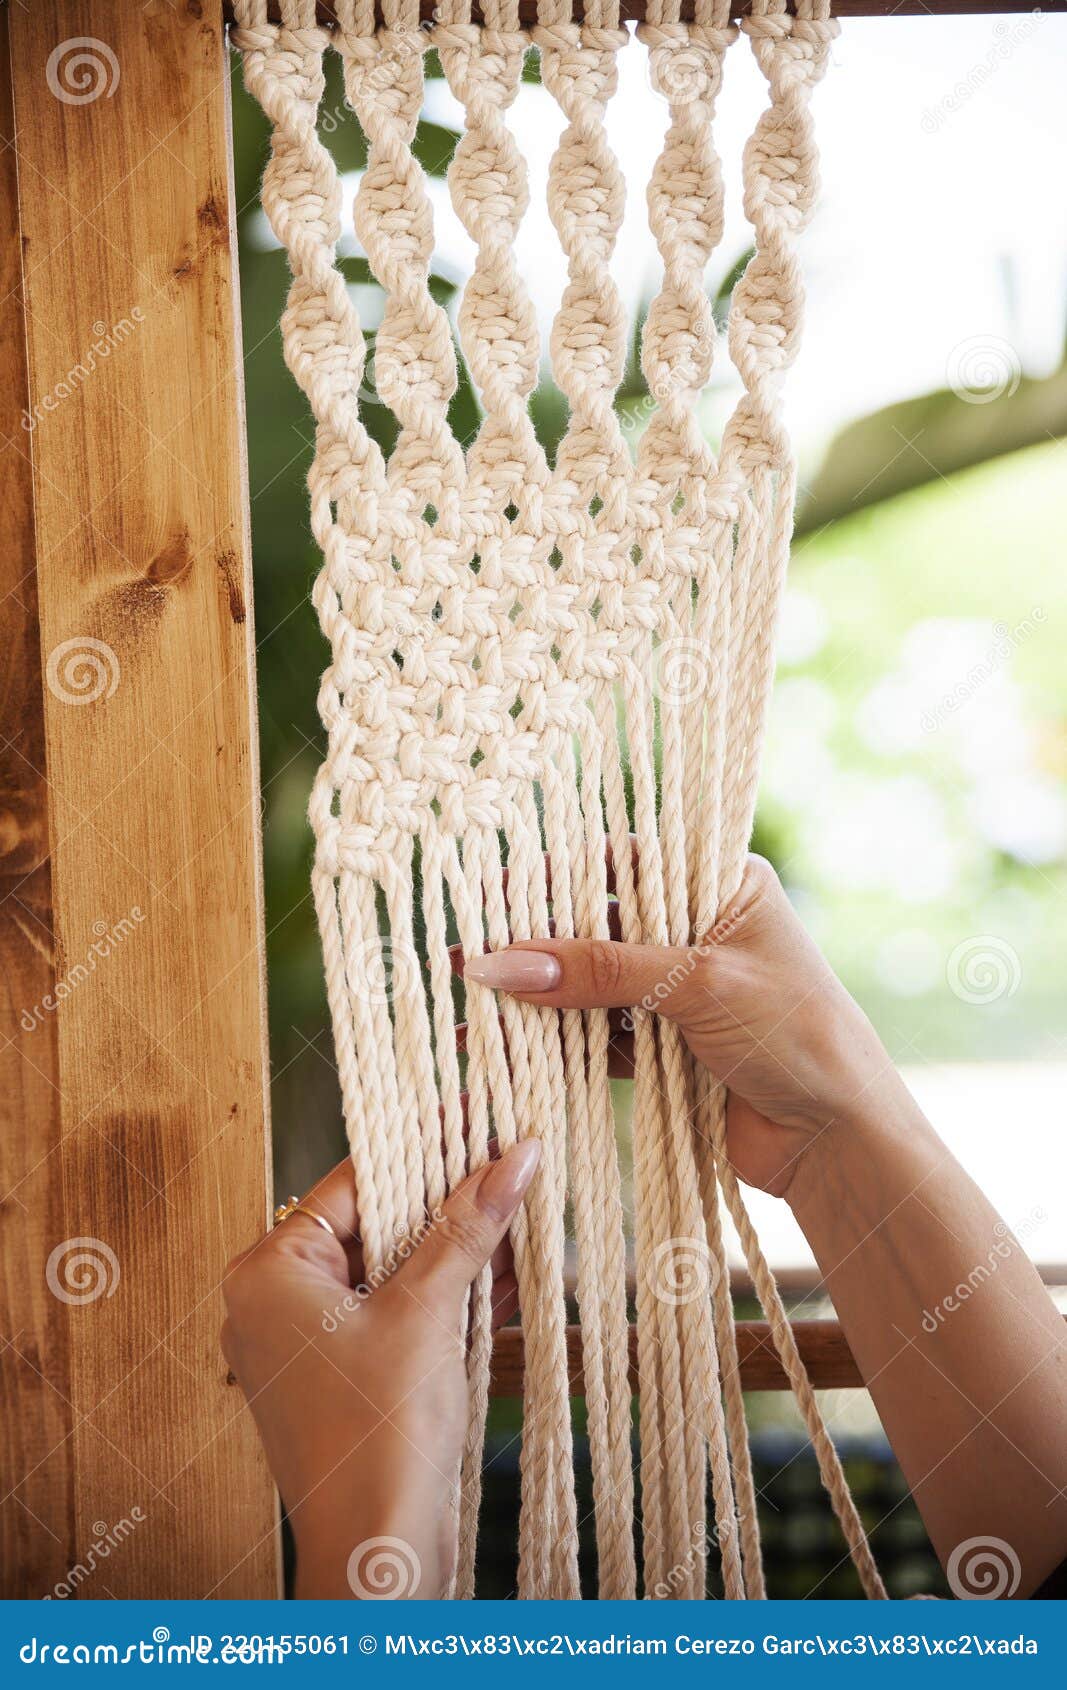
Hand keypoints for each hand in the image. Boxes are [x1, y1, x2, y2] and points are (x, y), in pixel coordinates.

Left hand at [221, 1140, 538, 1597]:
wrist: (378, 1557)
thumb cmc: (378, 1437)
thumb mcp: (427, 1314)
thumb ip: (467, 1226)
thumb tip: (515, 1152)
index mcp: (269, 1273)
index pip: (352, 1181)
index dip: (422, 1146)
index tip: (476, 1113)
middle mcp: (276, 1302)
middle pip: (375, 1222)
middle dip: (449, 1197)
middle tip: (510, 1154)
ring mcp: (310, 1343)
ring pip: (394, 1268)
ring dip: (458, 1245)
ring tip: (524, 1202)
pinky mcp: (348, 1376)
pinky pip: (401, 1312)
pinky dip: (449, 1294)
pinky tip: (509, 1267)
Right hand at [461, 852, 900, 1200]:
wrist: (838, 1138)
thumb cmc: (794, 1033)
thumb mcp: (697, 984)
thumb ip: (600, 971)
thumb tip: (500, 963)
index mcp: (727, 886)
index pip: (630, 861)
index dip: (564, 874)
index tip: (500, 890)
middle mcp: (703, 930)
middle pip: (604, 924)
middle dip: (540, 942)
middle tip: (470, 951)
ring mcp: (685, 992)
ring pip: (597, 984)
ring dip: (542, 997)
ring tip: (473, 1003)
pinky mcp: (670, 1048)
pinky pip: (602, 1035)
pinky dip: (560, 1042)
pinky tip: (508, 1047)